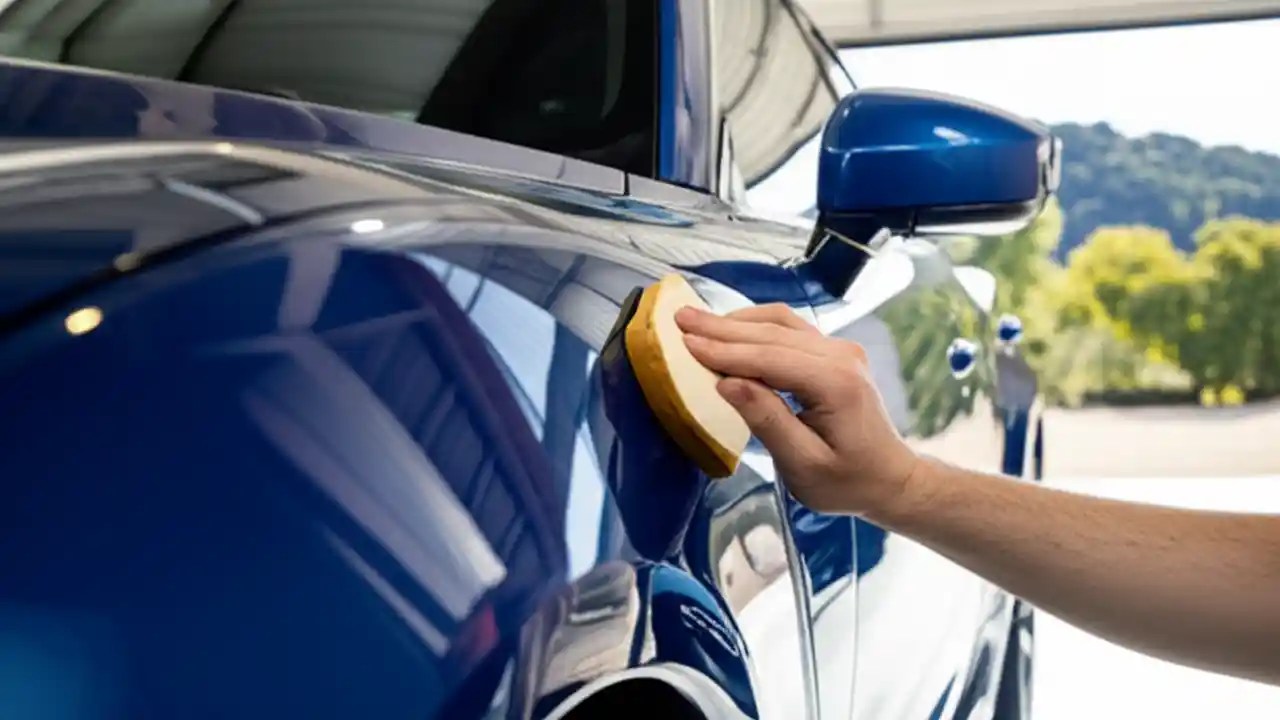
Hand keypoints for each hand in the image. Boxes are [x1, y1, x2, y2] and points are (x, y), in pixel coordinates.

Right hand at [676, 304, 920, 515]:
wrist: (890, 479)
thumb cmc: (846, 482)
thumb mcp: (803, 464)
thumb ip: (767, 420)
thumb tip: (727, 382)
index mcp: (835, 383)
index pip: (768, 357)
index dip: (724, 349)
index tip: (685, 342)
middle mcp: (841, 356)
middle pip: (772, 333)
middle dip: (722, 327)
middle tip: (680, 318)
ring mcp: (840, 350)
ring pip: (780, 324)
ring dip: (736, 322)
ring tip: (697, 320)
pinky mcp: (835, 353)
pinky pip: (790, 329)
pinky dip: (755, 327)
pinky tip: (730, 329)